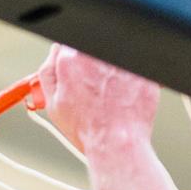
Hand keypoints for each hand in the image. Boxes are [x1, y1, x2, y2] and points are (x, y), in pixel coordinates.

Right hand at [31, 46, 159, 156]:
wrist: (118, 144)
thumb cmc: (87, 129)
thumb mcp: (53, 104)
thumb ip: (48, 71)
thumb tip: (55, 52)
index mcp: (71, 59)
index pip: (70, 45)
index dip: (74, 60)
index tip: (79, 72)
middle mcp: (95, 55)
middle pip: (91, 47)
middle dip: (92, 63)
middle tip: (96, 87)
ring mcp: (121, 61)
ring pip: (114, 56)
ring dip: (112, 70)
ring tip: (112, 95)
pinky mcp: (142, 70)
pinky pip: (135, 68)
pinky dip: (131, 79)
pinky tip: (126, 97)